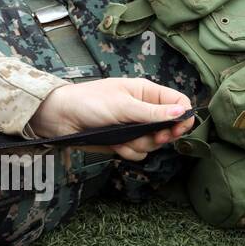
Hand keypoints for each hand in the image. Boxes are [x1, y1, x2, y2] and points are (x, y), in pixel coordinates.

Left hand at [29, 78, 193, 161]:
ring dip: (141, 144)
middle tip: (154, 137)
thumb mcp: (123, 105)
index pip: (178, 102)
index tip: (178, 129)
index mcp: (146, 92)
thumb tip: (182, 112)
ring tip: (125, 138)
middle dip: (162, 135)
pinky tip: (116, 145)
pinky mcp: (124, 142)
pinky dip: (128, 151)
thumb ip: (152, 113)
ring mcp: (134, 127)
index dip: (183, 117)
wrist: (61, 118)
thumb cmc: (89, 102)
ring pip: (154, 143)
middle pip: (169, 127)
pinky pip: (138, 152)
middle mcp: (143, 110)